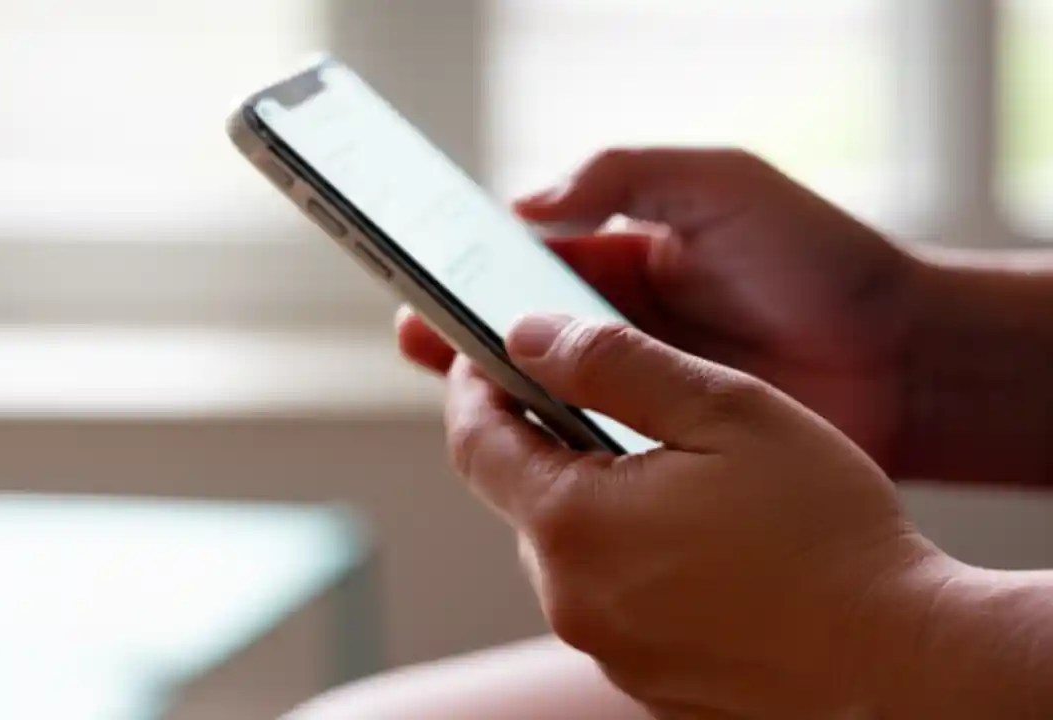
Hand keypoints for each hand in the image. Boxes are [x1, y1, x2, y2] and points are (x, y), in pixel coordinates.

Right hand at [401, 148, 921, 468]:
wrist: (905, 359)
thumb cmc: (816, 259)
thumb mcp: (722, 185)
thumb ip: (626, 175)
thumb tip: (527, 204)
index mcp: (623, 260)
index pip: (526, 264)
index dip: (472, 272)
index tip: (424, 280)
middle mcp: (620, 328)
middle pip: (520, 333)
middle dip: (463, 335)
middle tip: (416, 340)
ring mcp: (639, 392)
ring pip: (545, 395)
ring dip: (498, 398)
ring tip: (456, 398)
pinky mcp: (665, 450)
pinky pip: (593, 451)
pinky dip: (555, 453)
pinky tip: (523, 456)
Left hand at [446, 314, 949, 717]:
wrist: (904, 664)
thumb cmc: (827, 534)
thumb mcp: (725, 411)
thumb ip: (613, 364)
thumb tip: (529, 336)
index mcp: (574, 524)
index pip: (476, 442)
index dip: (473, 387)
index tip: (484, 353)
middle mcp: (572, 598)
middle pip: (521, 497)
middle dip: (545, 442)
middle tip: (604, 403)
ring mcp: (606, 647)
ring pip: (570, 550)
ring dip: (596, 503)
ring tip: (673, 475)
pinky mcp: (644, 679)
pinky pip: (612, 599)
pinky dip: (632, 559)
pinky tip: (702, 543)